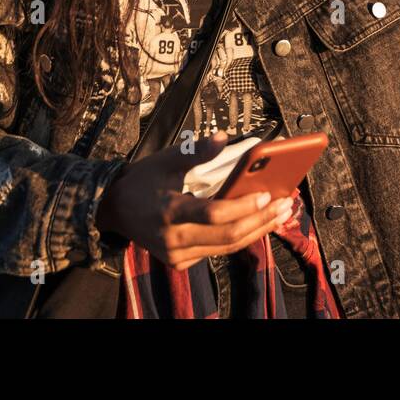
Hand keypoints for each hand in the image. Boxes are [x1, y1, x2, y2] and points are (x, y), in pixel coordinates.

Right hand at [95, 130, 296, 270]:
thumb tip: (223, 138)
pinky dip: (240, 237)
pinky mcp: (180, 261)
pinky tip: (259, 223)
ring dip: (258, 230)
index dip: (243, 207)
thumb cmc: (142, 182)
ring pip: (226, 247)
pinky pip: (217, 251)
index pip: (214, 214)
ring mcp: (177, 254)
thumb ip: (196, 151)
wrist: (113, 210)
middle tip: (286, 205)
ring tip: (281, 214)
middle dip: (261, 220)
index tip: (265, 195)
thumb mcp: (165, 160)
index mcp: (170, 211)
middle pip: (228, 236)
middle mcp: (174, 238)